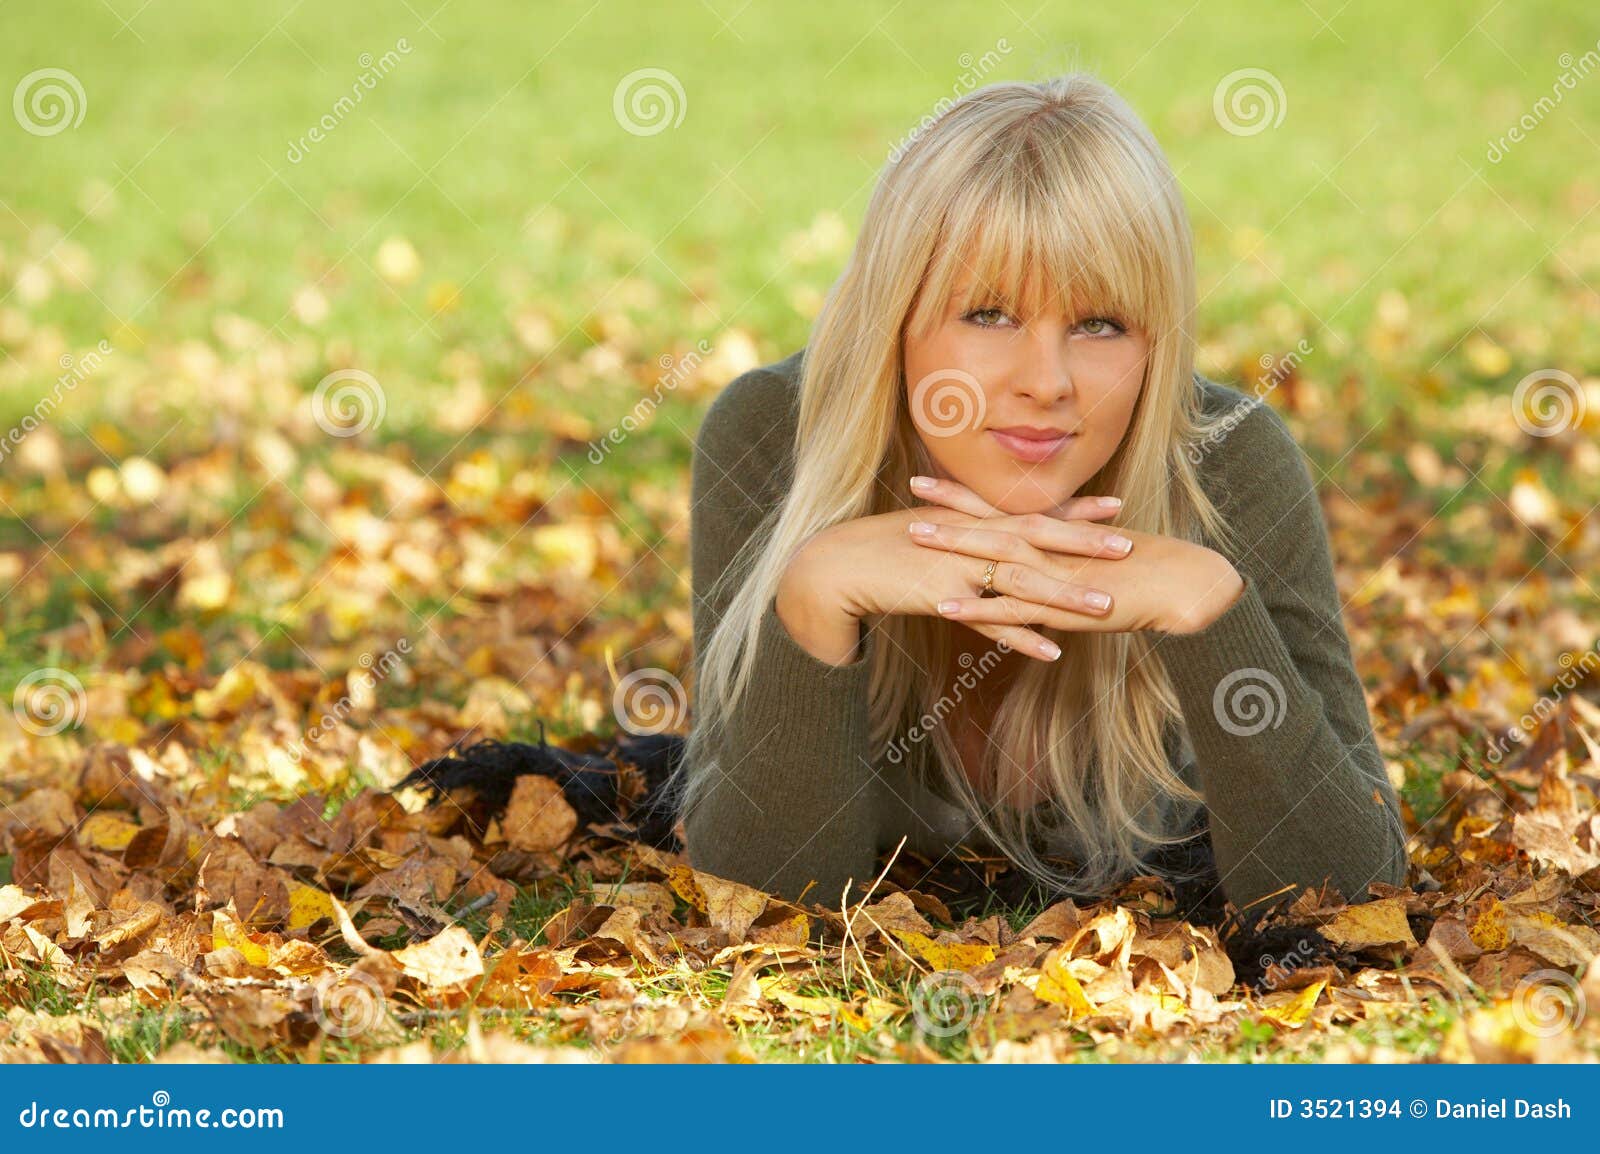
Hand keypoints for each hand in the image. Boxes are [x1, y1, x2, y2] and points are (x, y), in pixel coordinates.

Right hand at [775, 487, 1132, 665]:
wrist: (834, 566)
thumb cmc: (880, 554)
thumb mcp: (928, 536)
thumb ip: (962, 537)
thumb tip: (988, 542)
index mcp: (971, 523)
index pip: (1030, 514)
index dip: (1073, 511)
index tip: (1113, 507)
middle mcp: (969, 540)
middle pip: (1036, 539)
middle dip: (1084, 542)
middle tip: (1129, 544)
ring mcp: (957, 568)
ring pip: (1022, 581)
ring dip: (1066, 594)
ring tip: (1107, 607)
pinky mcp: (943, 600)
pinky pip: (990, 621)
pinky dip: (1021, 636)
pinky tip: (1053, 652)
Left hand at [907, 476, 1245, 635]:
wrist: (1184, 585)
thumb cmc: (1147, 574)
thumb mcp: (1095, 561)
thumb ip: (1063, 561)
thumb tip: (1038, 566)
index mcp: (1056, 534)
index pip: (1001, 507)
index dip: (963, 495)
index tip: (928, 480)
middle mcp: (1050, 546)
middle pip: (991, 520)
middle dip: (949, 506)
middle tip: (909, 488)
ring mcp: (1053, 573)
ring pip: (994, 556)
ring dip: (953, 548)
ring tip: (914, 540)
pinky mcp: (1060, 605)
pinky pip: (1010, 607)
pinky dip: (976, 608)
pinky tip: (944, 610)